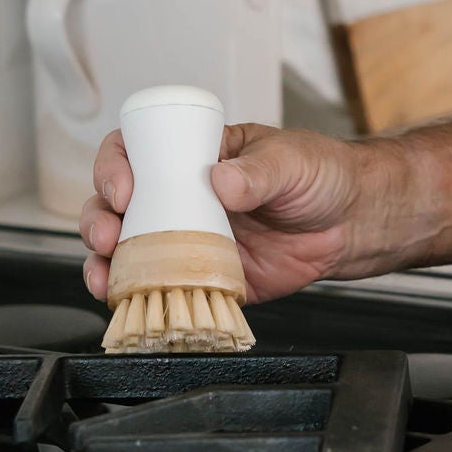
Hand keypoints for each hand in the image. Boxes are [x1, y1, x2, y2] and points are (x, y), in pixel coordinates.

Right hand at [79, 123, 420, 304]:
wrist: (352, 223)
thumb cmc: (321, 175)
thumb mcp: (291, 160)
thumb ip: (257, 172)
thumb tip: (222, 181)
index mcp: (195, 154)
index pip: (138, 150)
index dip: (116, 166)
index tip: (125, 188)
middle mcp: (181, 195)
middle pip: (117, 203)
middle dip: (99, 218)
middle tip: (109, 233)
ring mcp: (188, 237)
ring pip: (126, 248)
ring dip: (105, 261)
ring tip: (106, 274)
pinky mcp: (203, 276)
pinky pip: (160, 286)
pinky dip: (137, 296)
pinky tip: (126, 301)